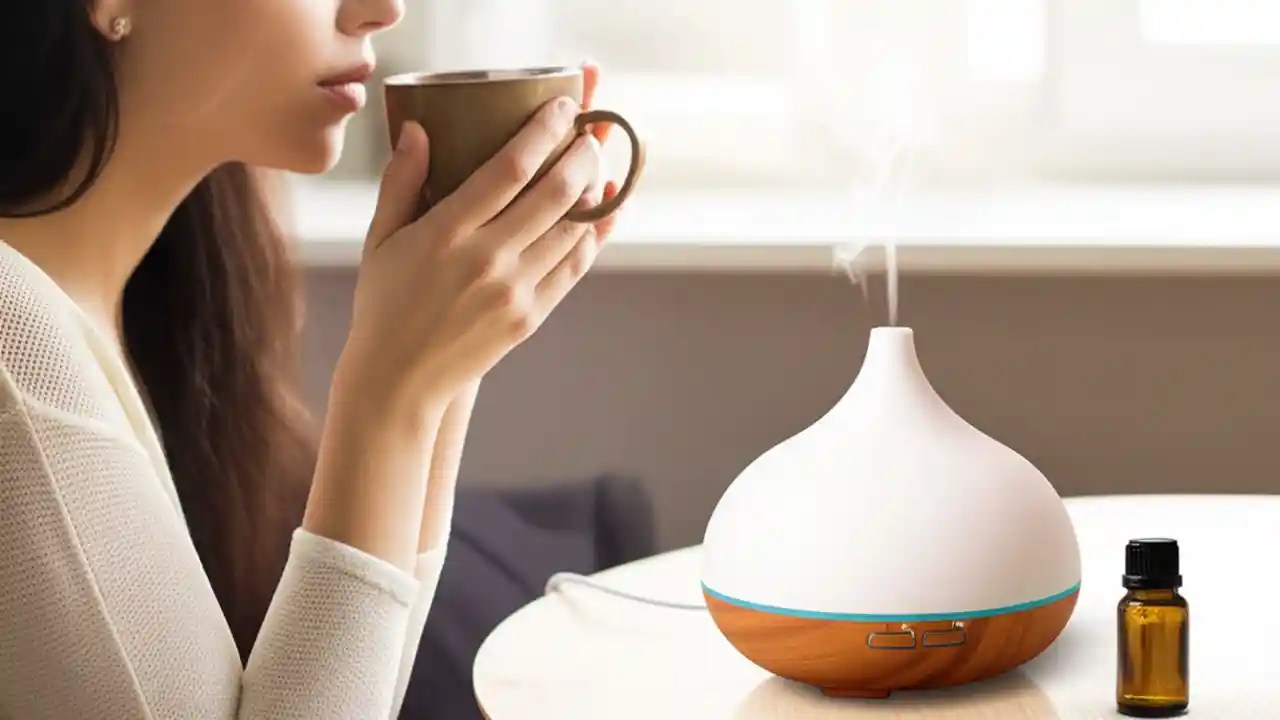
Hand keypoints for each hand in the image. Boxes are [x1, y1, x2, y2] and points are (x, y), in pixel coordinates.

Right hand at [336, 87, 614, 419]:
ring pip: (572, 230)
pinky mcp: (530, 317)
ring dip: (593, 191)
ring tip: (599, 163)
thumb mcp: (380, 239)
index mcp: (445, 233)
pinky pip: (574, 267)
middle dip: (581, 153)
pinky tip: (601, 213)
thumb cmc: (384, 303)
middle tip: (592, 130)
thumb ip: (401, 181)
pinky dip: (594, 236)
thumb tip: (420, 128)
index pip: (509, 168)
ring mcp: (513, 291)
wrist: (399, 380)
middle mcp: (485, 260)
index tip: (563, 106)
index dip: (544, 131)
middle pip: (554, 193)